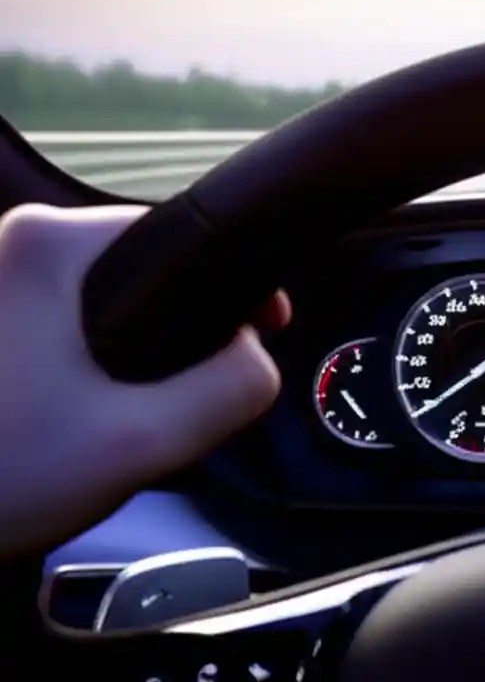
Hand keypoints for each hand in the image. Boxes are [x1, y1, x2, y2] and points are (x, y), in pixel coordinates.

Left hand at [0, 203, 288, 556]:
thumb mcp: (141, 443)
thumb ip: (230, 391)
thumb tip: (259, 360)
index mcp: (49, 243)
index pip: (183, 238)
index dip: (236, 292)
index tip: (263, 338)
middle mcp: (14, 246)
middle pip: (146, 276)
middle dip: (178, 339)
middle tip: (176, 407)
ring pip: (105, 309)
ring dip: (132, 362)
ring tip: (121, 423)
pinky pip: (66, 333)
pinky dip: (89, 373)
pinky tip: (77, 425)